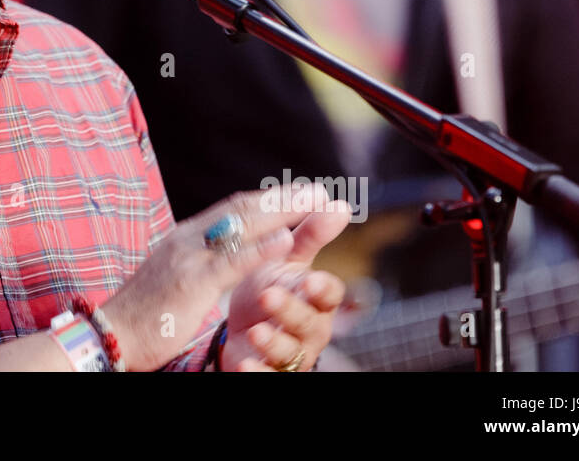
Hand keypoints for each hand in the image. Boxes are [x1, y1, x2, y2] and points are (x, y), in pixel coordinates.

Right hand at [101, 184, 326, 370]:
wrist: (110, 333)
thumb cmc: (143, 313)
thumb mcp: (172, 276)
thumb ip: (196, 259)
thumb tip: (219, 250)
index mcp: (185, 237)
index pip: (232, 208)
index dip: (267, 199)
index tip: (298, 192)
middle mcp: (188, 238)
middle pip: (241, 208)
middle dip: (282, 197)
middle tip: (318, 189)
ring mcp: (189, 258)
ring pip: (241, 226)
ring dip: (282, 211)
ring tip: (314, 201)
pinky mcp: (191, 282)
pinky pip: (232, 262)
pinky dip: (261, 249)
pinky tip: (287, 241)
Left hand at [220, 200, 348, 371]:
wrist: (238, 332)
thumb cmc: (268, 291)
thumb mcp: (285, 262)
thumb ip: (308, 235)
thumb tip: (340, 204)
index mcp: (314, 296)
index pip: (327, 292)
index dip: (321, 288)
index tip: (307, 279)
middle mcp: (309, 326)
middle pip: (309, 321)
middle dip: (290, 309)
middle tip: (267, 295)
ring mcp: (289, 352)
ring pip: (289, 351)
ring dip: (274, 340)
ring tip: (255, 330)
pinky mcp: (267, 370)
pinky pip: (267, 375)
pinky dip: (257, 370)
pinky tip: (243, 361)